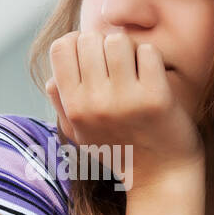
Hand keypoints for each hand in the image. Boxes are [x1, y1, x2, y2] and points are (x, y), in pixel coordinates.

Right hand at [44, 30, 202, 191]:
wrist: (161, 176)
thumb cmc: (119, 149)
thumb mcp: (81, 133)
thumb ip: (61, 104)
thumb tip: (52, 79)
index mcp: (74, 108)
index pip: (61, 46)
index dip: (77, 44)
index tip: (93, 59)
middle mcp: (95, 103)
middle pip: (90, 38)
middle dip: (104, 45)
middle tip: (118, 66)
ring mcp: (126, 100)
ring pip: (118, 40)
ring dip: (129, 49)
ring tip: (135, 70)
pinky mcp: (156, 98)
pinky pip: (148, 51)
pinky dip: (152, 59)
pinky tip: (153, 77)